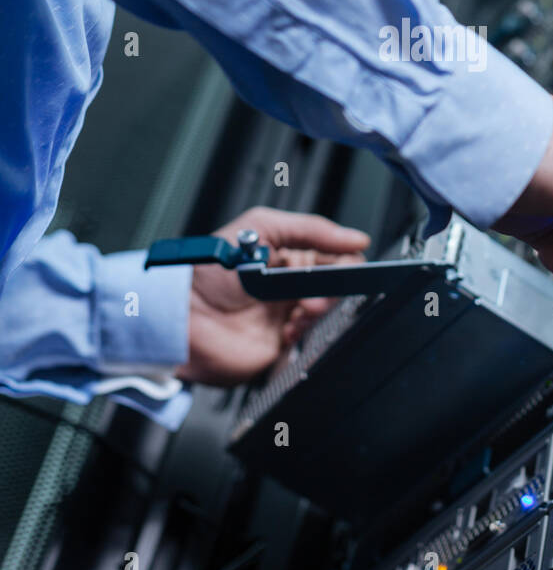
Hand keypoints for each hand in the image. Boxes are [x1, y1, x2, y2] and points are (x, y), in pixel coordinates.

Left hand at [177, 206, 369, 385]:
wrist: (183, 315)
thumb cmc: (210, 268)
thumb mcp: (261, 227)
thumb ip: (310, 229)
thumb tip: (352, 237)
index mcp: (290, 254)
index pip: (335, 255)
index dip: (346, 260)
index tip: (349, 265)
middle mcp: (292, 284)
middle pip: (337, 285)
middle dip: (333, 288)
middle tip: (315, 293)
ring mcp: (287, 313)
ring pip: (327, 312)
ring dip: (319, 310)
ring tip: (300, 311)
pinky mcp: (281, 342)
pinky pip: (310, 339)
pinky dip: (306, 333)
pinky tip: (289, 328)